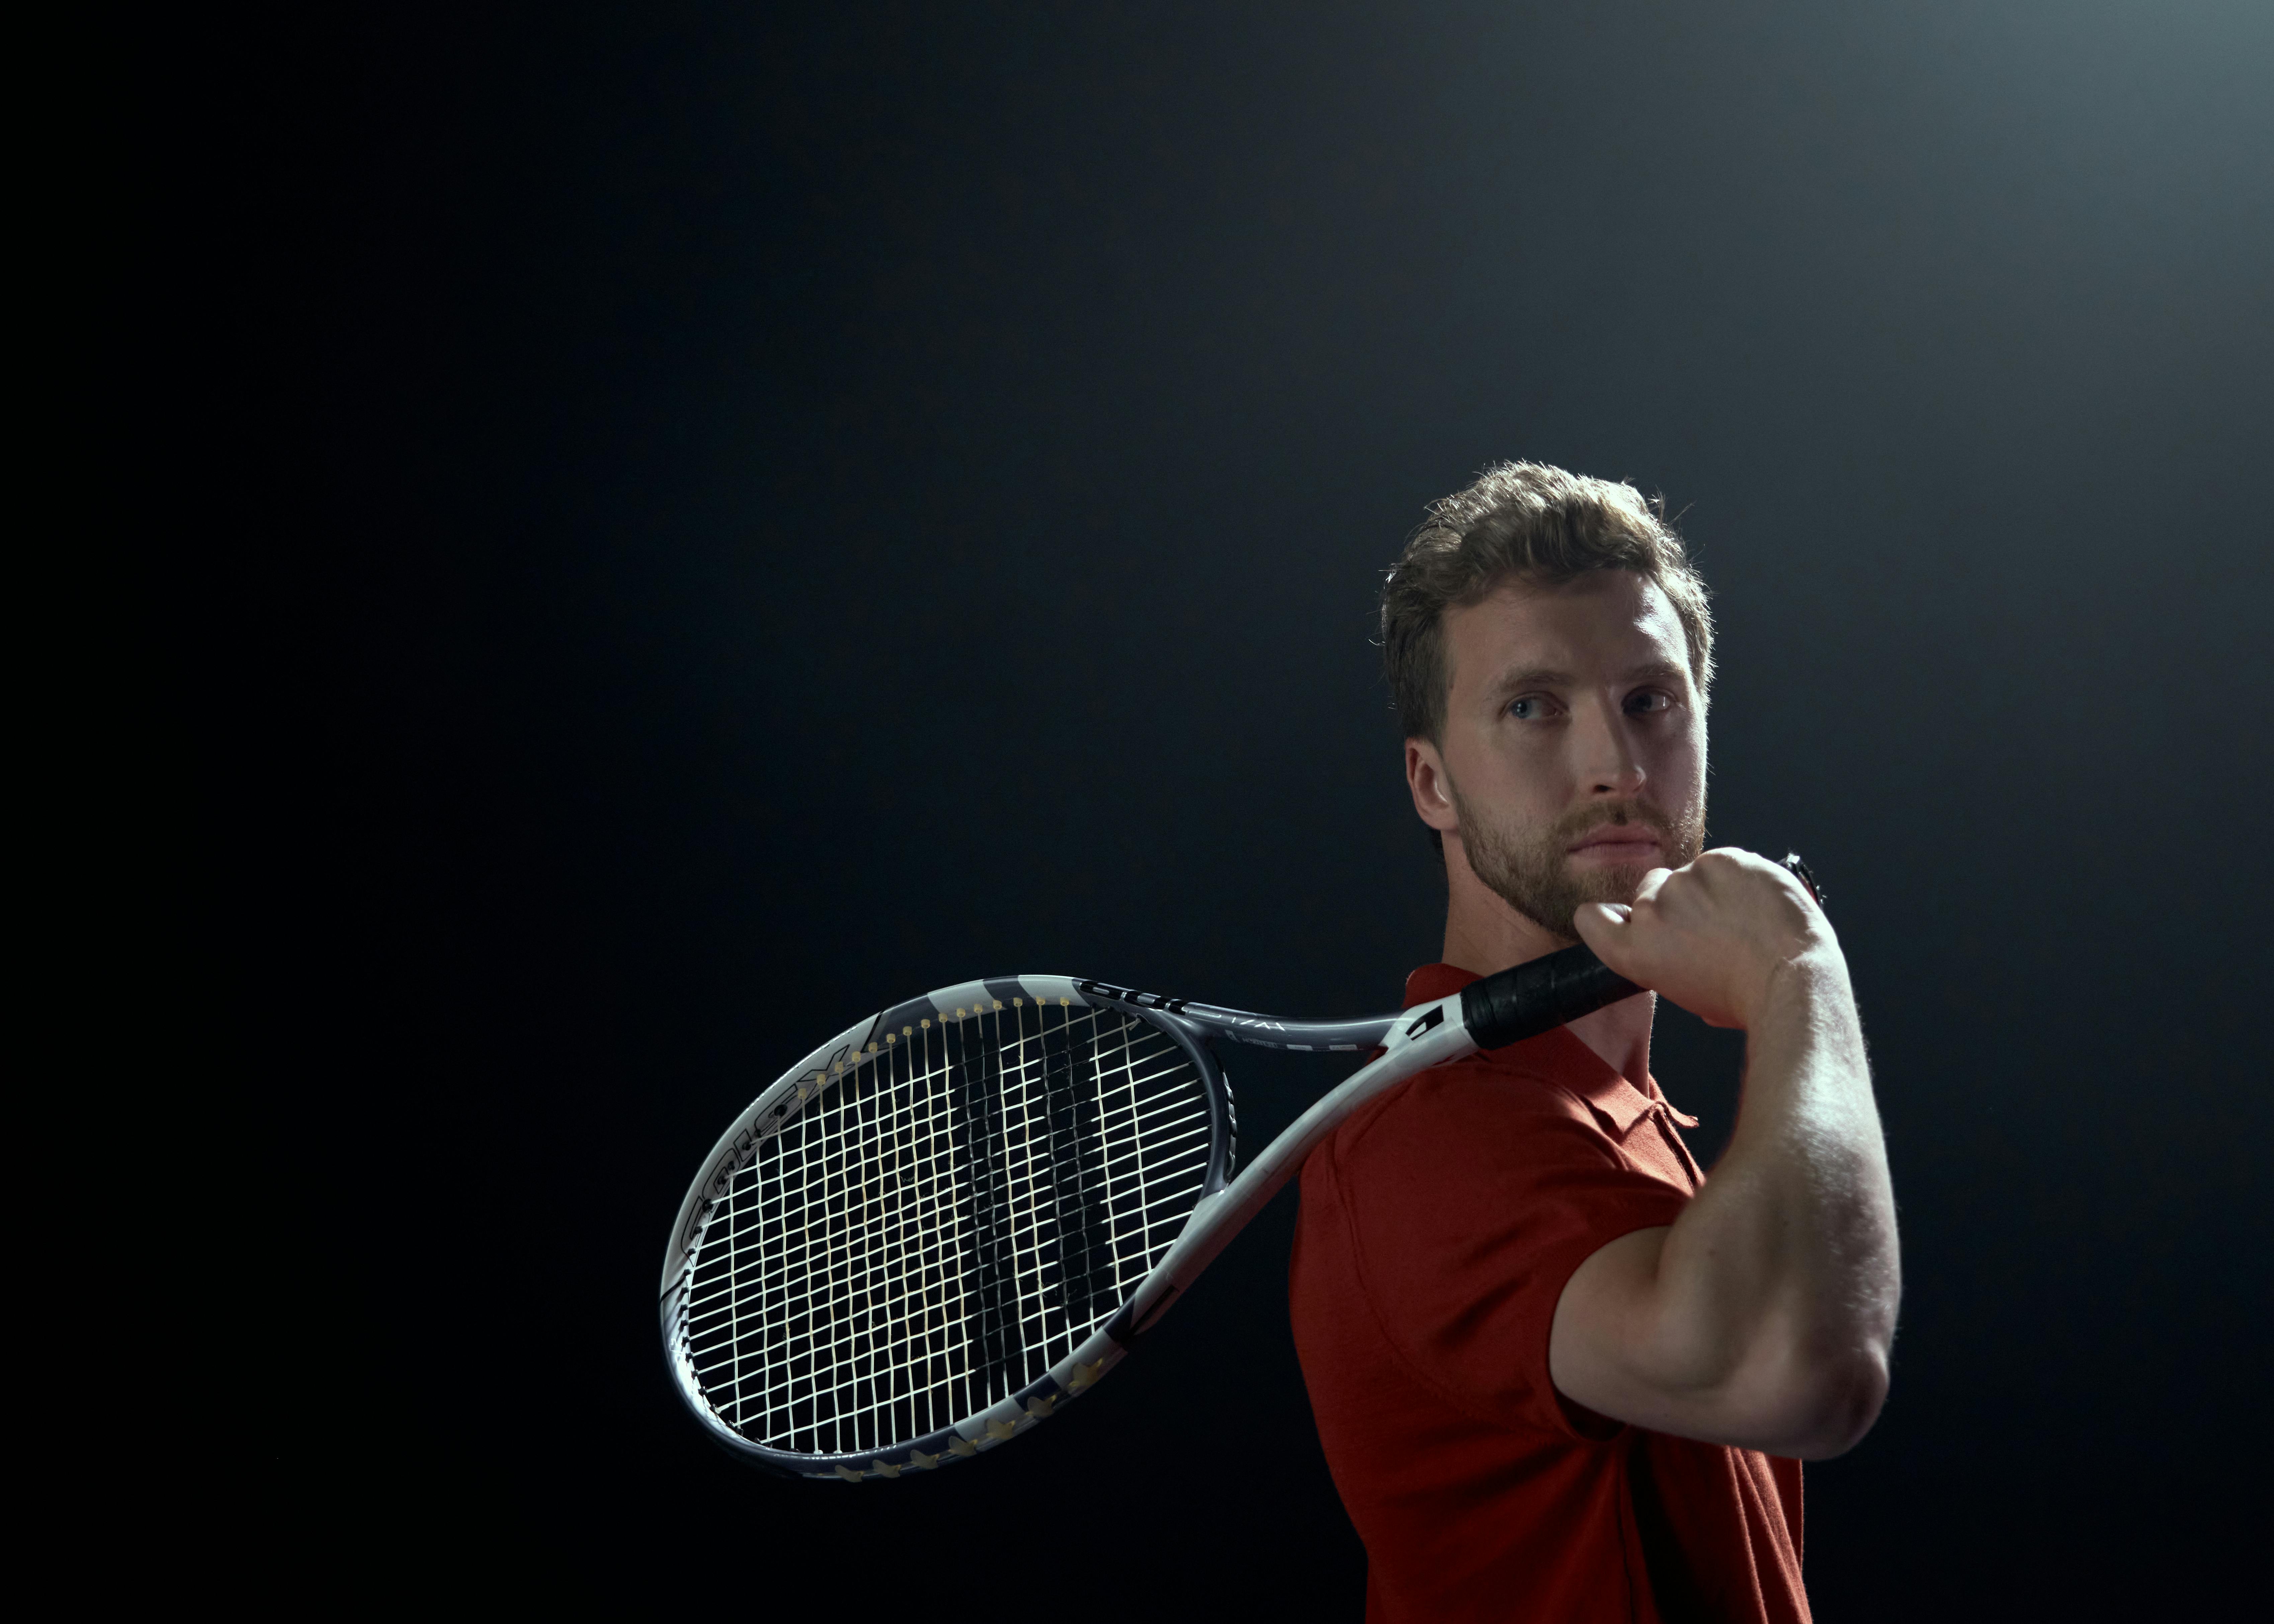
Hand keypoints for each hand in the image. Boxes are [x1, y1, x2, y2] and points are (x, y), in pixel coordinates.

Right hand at [1572, 848, 1837, 1028]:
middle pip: (1650, 891)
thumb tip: (1686, 949)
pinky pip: (1725, 863)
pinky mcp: (1722, 860)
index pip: (1592, 919)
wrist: (1792, 980)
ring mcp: (1685, 880)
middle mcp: (1650, 911)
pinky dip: (1741, 878)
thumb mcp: (1690, 994)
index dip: (1608, 917)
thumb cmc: (1747, 1000)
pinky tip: (1759, 903)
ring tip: (1745, 919)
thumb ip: (1670, 962)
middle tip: (1715, 929)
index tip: (1627, 919)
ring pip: (1691, 875)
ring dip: (1712, 890)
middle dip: (1676, 904)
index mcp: (1635, 951)